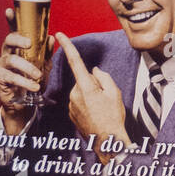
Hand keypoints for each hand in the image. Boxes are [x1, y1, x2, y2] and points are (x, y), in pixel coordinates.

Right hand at [0, 6, 52, 132]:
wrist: (24, 101)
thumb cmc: (33, 78)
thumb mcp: (44, 64)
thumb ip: (46, 51)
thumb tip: (51, 36)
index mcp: (18, 46)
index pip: (14, 30)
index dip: (11, 20)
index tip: (9, 10)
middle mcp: (7, 52)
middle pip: (8, 40)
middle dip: (18, 40)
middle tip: (29, 44)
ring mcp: (2, 65)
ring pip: (11, 60)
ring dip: (26, 67)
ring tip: (38, 76)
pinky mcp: (0, 78)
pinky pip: (10, 77)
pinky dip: (24, 81)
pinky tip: (34, 86)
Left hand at [55, 33, 129, 155]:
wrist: (106, 140)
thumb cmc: (113, 117)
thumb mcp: (115, 93)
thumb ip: (104, 78)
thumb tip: (94, 71)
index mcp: (86, 86)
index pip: (75, 61)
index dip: (68, 46)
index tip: (59, 34)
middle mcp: (75, 94)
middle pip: (84, 79)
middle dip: (93, 83)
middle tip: (105, 97)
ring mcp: (71, 104)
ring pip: (81, 91)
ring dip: (91, 94)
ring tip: (101, 108)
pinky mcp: (70, 113)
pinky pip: (79, 101)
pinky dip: (87, 104)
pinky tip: (96, 114)